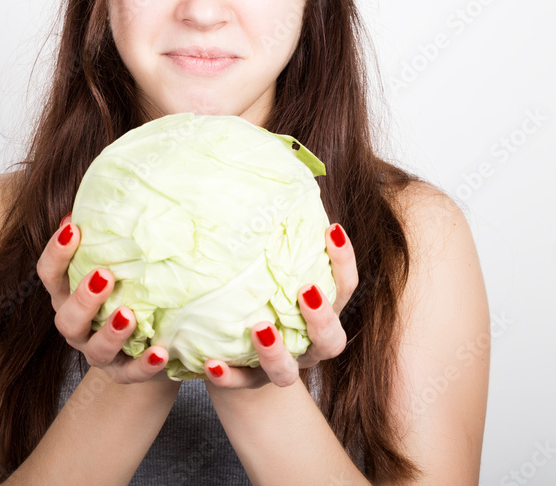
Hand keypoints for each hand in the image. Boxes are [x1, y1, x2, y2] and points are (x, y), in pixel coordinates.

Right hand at [35, 213, 172, 384]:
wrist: (153, 334)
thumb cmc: (131, 283)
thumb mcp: (122, 256)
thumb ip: (115, 228)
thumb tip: (125, 170)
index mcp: (67, 293)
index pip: (49, 274)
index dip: (57, 252)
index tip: (73, 227)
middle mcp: (76, 325)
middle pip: (66, 317)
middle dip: (83, 297)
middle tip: (104, 274)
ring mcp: (97, 352)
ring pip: (94, 350)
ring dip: (110, 333)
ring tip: (129, 315)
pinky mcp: (124, 373)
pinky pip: (131, 374)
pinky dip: (144, 365)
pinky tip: (160, 351)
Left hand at [204, 223, 357, 388]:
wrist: (235, 352)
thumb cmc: (259, 294)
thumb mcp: (271, 266)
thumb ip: (276, 233)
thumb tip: (273, 169)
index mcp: (321, 310)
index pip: (344, 286)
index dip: (343, 261)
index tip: (331, 230)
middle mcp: (308, 344)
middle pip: (331, 340)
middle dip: (321, 317)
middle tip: (305, 289)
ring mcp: (282, 367)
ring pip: (289, 372)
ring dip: (276, 353)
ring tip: (258, 328)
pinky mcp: (248, 384)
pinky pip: (239, 386)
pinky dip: (228, 377)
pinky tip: (211, 363)